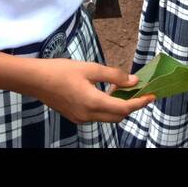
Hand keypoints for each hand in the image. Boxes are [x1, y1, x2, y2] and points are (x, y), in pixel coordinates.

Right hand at [31, 59, 155, 122]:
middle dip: (131, 106)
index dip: (140, 102)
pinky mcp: (75, 116)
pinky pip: (97, 115)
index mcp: (93, 103)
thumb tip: (134, 81)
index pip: (124, 108)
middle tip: (139, 91)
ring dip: (118, 107)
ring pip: (107, 117)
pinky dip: (106, 107)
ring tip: (123, 90)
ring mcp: (80, 118)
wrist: (34, 80)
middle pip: (118, 116)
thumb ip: (114, 76)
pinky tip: (106, 93)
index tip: (152, 95)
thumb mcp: (90, 68)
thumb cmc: (61, 71)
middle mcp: (88, 115)